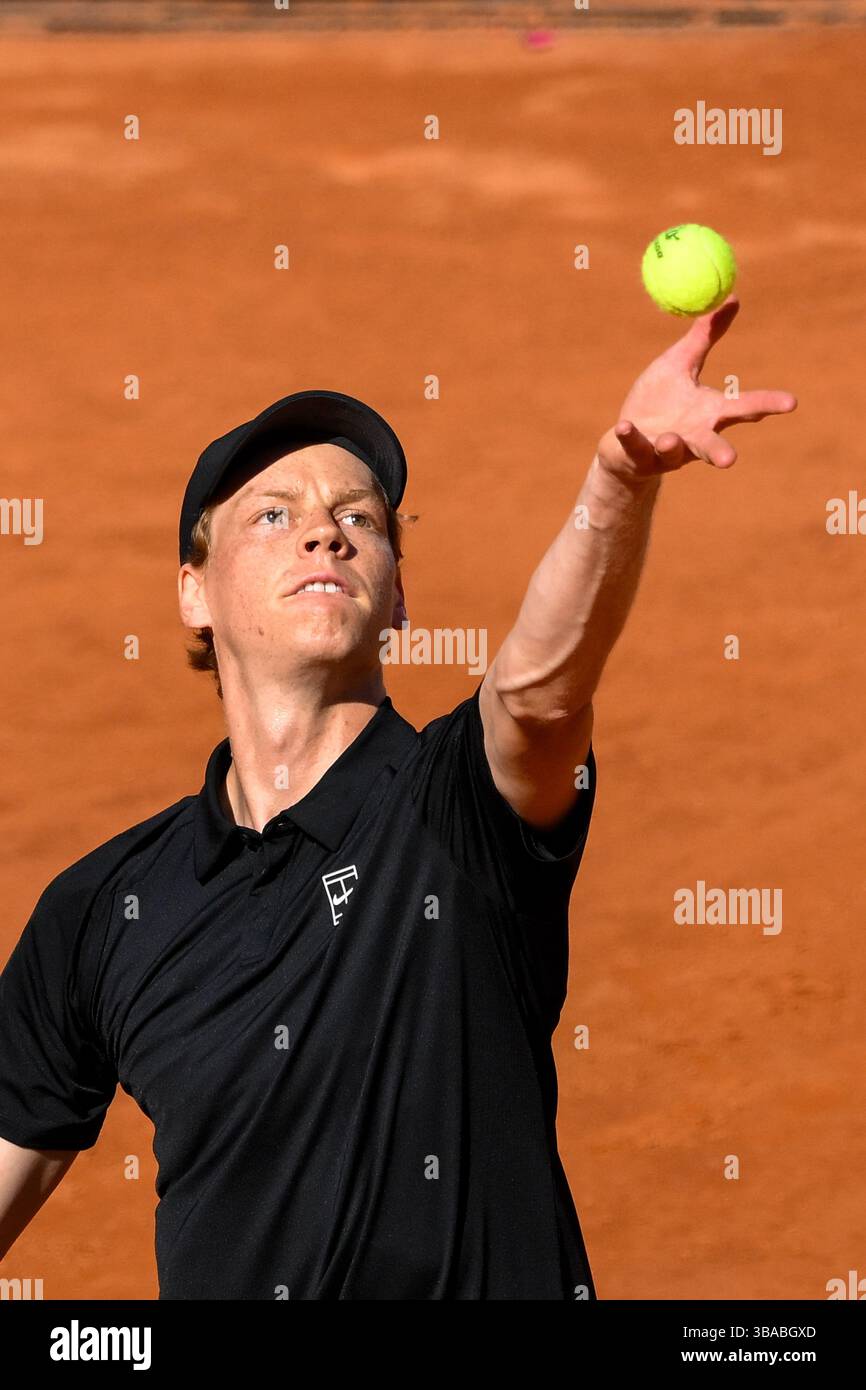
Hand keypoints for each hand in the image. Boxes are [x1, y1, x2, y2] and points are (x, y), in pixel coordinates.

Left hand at [596, 295, 796, 481]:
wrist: (624, 441)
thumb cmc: (659, 401)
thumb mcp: (680, 363)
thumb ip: (706, 336)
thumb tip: (732, 297)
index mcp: (709, 413)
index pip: (744, 408)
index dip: (768, 404)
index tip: (792, 402)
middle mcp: (693, 436)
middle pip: (713, 444)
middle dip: (722, 451)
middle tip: (731, 459)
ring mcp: (666, 450)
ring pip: (674, 452)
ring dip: (672, 445)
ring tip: (669, 438)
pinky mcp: (639, 456)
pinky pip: (635, 447)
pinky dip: (630, 437)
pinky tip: (625, 426)